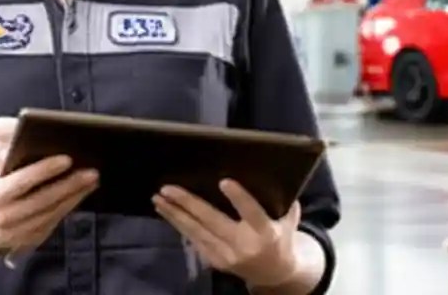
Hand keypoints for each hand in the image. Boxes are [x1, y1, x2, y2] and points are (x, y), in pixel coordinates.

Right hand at [0, 117, 98, 254]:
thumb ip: (4, 140)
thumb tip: (16, 123)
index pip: (20, 182)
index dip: (43, 170)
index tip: (66, 158)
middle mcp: (5, 218)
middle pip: (42, 200)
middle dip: (69, 185)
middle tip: (92, 170)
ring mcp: (20, 232)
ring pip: (53, 212)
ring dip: (76, 194)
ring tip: (93, 177)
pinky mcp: (34, 239)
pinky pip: (57, 220)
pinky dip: (73, 204)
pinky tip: (86, 190)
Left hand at [153, 179, 300, 287]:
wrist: (274, 274)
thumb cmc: (281, 238)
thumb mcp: (288, 221)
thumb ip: (284, 202)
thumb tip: (276, 173)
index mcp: (265, 233)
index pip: (252, 213)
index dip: (239, 198)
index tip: (224, 181)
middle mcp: (244, 245)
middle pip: (212, 222)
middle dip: (188, 204)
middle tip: (168, 189)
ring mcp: (227, 256)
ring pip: (197, 232)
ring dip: (175, 215)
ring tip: (158, 199)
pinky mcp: (215, 261)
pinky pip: (195, 240)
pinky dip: (179, 225)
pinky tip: (167, 212)